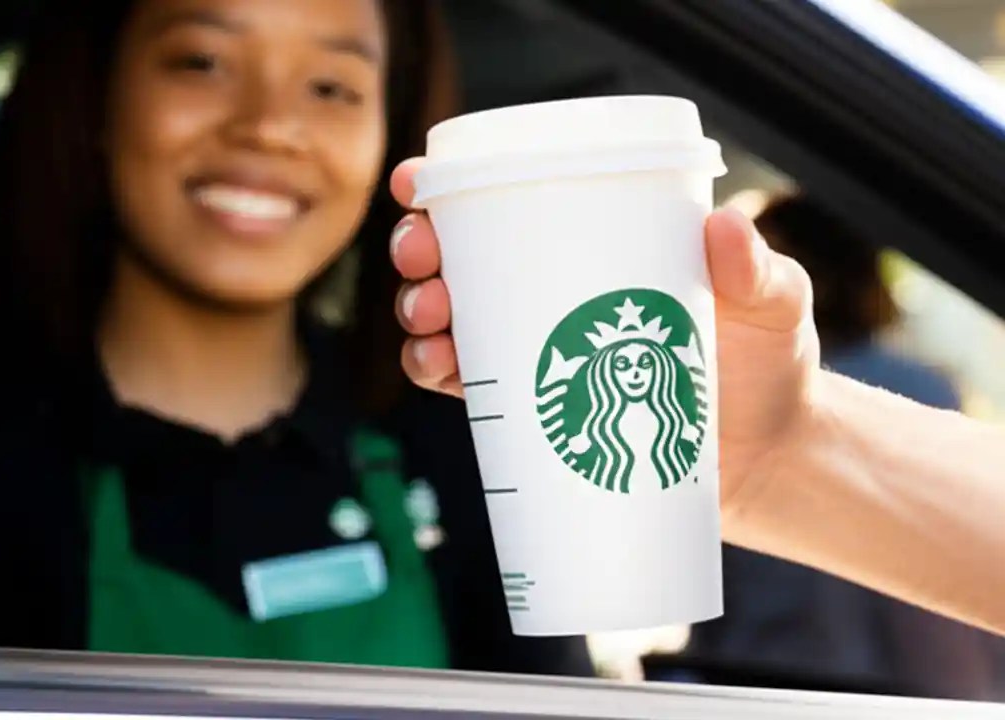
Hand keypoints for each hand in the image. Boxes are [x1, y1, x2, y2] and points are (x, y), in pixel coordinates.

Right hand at [388, 158, 821, 512]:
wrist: (770, 460)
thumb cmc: (770, 364)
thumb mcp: (774, 303)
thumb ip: (757, 269)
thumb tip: (724, 224)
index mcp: (596, 245)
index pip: (511, 204)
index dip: (447, 190)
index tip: (417, 185)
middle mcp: (553, 292)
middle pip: (459, 258)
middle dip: (419, 251)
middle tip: (422, 258)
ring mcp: (539, 350)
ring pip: (449, 320)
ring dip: (419, 314)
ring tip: (430, 322)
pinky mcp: (537, 409)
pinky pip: (468, 386)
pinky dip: (437, 372)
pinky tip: (436, 367)